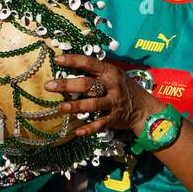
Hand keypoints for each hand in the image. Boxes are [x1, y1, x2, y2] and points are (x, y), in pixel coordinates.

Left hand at [46, 54, 162, 138]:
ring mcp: (114, 102)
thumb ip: (94, 73)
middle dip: (67, 85)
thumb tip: (66, 66)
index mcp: (110, 72)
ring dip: (76, 106)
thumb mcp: (112, 75)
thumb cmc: (120, 87)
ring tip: (60, 108)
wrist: (143, 108)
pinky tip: (78, 132)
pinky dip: (90, 128)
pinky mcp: (115, 118)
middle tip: (49, 86)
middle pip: (88, 84)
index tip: (57, 59)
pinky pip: (101, 124)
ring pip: (93, 104)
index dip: (73, 60)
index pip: (90, 63)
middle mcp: (112, 86)